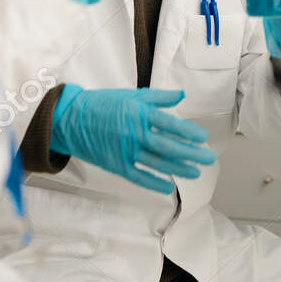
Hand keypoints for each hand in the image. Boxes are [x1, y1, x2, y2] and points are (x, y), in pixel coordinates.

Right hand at [50, 84, 216, 193]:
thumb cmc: (103, 104)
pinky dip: (153, 183)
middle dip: (191, 153)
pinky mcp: (115, 164)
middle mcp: (134, 133)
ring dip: (178, 168)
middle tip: (209, 158)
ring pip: (156, 163)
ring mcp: (124, 150)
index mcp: (138, 113)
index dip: (188, 132)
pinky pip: (138, 176)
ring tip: (195, 172)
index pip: (169, 124)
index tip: (202, 138)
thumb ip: (158, 97)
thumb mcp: (131, 96)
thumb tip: (181, 95)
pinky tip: (168, 186)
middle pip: (168, 146)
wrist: (71, 118)